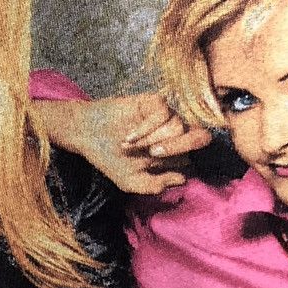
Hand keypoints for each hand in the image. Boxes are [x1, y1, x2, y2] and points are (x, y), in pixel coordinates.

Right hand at [36, 92, 212, 194]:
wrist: (86, 135)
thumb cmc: (110, 159)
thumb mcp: (131, 182)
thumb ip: (156, 185)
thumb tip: (183, 179)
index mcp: (173, 153)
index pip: (194, 156)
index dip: (178, 163)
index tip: (155, 166)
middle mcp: (173, 133)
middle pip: (200, 137)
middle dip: (177, 147)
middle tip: (152, 153)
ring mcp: (165, 116)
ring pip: (178, 126)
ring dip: (153, 139)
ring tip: (130, 145)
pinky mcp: (154, 102)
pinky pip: (164, 113)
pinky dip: (146, 128)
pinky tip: (130, 136)